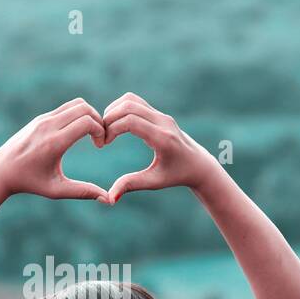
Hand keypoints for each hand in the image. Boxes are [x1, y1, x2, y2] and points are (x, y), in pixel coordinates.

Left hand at [0, 99, 108, 200]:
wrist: (1, 170)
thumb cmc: (30, 183)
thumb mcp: (56, 190)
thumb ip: (83, 192)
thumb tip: (108, 199)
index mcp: (53, 143)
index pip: (86, 122)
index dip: (101, 131)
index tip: (100, 146)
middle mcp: (48, 126)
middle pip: (84, 109)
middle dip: (98, 121)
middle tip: (100, 139)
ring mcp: (43, 119)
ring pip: (77, 104)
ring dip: (89, 116)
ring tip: (91, 135)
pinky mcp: (41, 118)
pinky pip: (66, 108)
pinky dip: (79, 115)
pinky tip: (78, 133)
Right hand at [100, 93, 222, 202]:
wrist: (198, 164)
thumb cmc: (176, 176)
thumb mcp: (154, 182)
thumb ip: (131, 185)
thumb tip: (109, 198)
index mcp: (162, 138)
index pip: (130, 121)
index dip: (111, 129)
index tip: (102, 145)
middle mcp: (162, 122)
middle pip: (128, 106)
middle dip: (108, 119)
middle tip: (101, 137)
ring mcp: (161, 115)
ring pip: (130, 100)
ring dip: (113, 111)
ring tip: (106, 131)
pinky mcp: (158, 113)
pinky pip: (135, 102)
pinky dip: (120, 108)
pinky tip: (115, 126)